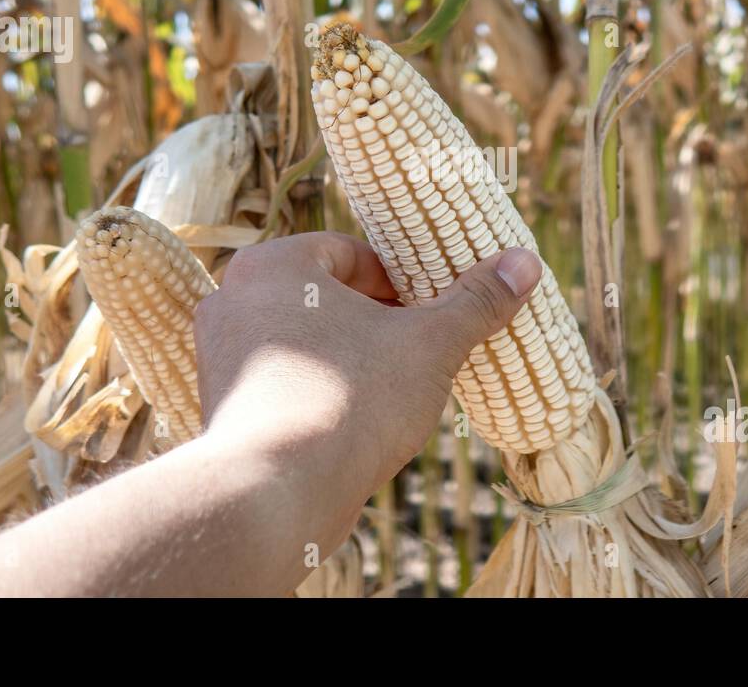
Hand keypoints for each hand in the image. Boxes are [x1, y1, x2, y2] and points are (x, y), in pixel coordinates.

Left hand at [193, 231, 541, 544]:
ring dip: (353, 358)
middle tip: (425, 348)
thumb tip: (525, 262)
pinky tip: (361, 422)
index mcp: (273, 264)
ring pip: (307, 342)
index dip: (404, 280)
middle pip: (327, 297)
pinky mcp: (223, 408)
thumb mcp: (429, 345)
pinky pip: (286, 384)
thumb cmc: (350, 401)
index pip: (351, 253)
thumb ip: (476, 301)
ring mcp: (222, 356)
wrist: (275, 495)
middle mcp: (234, 300)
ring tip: (399, 387)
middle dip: (379, 321)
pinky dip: (322, 393)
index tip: (436, 309)